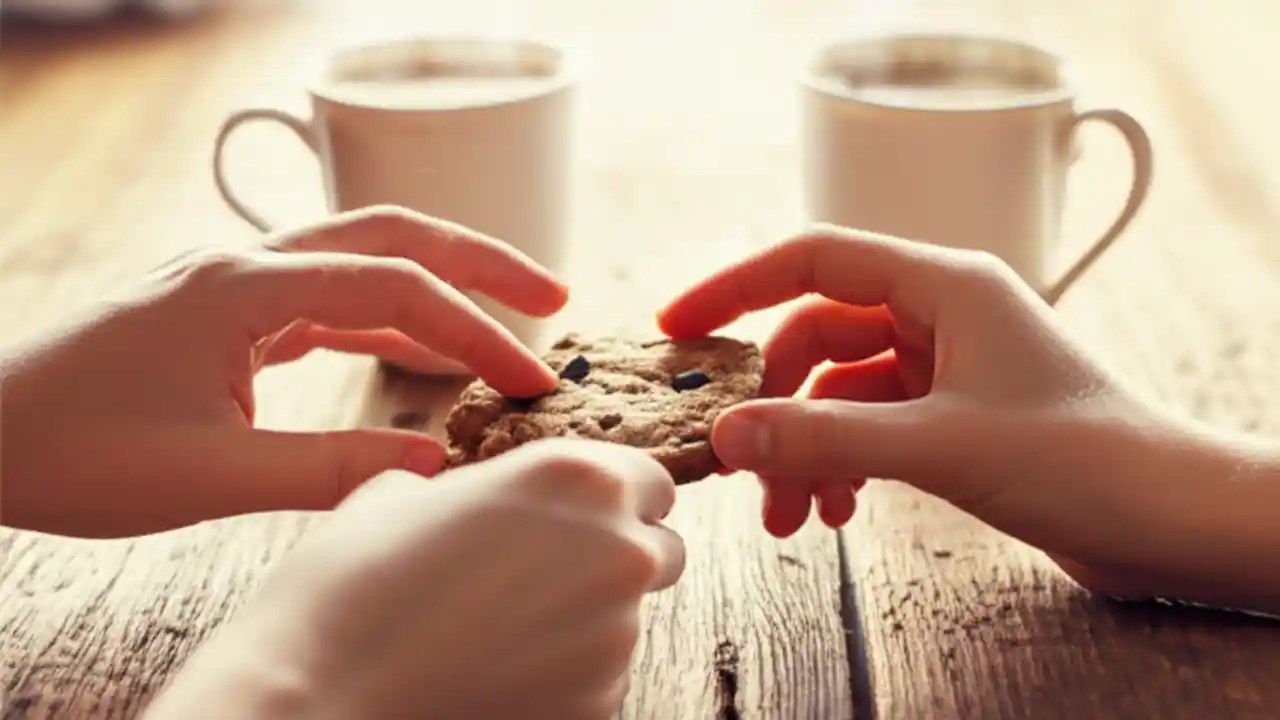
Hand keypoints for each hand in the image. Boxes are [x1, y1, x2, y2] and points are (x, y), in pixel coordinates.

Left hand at [0, 206, 566, 537]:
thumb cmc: (71, 451)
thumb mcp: (210, 475)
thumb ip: (330, 469)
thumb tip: (431, 470)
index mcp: (245, 287)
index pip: (395, 288)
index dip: (474, 331)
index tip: (529, 379)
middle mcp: (245, 268)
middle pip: (391, 234)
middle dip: (478, 260)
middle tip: (553, 296)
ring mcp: (233, 288)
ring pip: (360, 263)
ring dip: (435, 289)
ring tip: (503, 324)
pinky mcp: (223, 318)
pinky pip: (326, 302)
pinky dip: (384, 322)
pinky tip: (414, 351)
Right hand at [143, 439, 684, 719]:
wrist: (319, 696)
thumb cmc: (351, 582)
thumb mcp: (407, 494)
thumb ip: (480, 487)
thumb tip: (486, 498)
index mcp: (580, 480)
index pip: (652, 483)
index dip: (617, 500)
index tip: (581, 516)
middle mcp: (617, 553)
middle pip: (658, 553)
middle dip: (614, 560)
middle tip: (542, 576)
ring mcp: (615, 639)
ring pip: (625, 622)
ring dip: (582, 621)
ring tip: (492, 631)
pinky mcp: (600, 709)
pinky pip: (598, 683)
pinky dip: (562, 679)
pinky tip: (492, 674)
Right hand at [659, 225, 1279, 606]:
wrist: (1167, 519)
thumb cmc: (1081, 460)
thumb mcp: (938, 447)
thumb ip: (825, 440)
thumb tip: (727, 436)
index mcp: (944, 283)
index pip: (813, 259)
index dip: (736, 287)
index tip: (679, 328)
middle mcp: (941, 313)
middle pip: (817, 336)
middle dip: (776, 405)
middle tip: (743, 466)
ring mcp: (947, 365)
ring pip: (840, 392)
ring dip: (807, 448)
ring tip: (790, 518)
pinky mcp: (954, 414)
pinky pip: (870, 426)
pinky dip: (842, 464)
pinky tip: (837, 513)